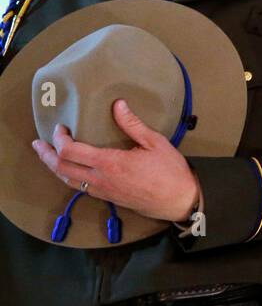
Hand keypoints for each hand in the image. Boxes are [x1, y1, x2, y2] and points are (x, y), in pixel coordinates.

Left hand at [31, 99, 199, 222]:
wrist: (179, 200)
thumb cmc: (170, 171)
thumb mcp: (155, 143)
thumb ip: (132, 124)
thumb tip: (118, 105)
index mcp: (109, 163)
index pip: (70, 151)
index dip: (59, 138)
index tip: (60, 127)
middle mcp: (100, 179)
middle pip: (61, 168)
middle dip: (46, 154)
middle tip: (39, 143)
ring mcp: (102, 191)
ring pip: (67, 180)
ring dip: (53, 167)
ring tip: (47, 156)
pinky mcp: (108, 197)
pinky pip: (79, 187)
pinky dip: (68, 176)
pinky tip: (70, 169)